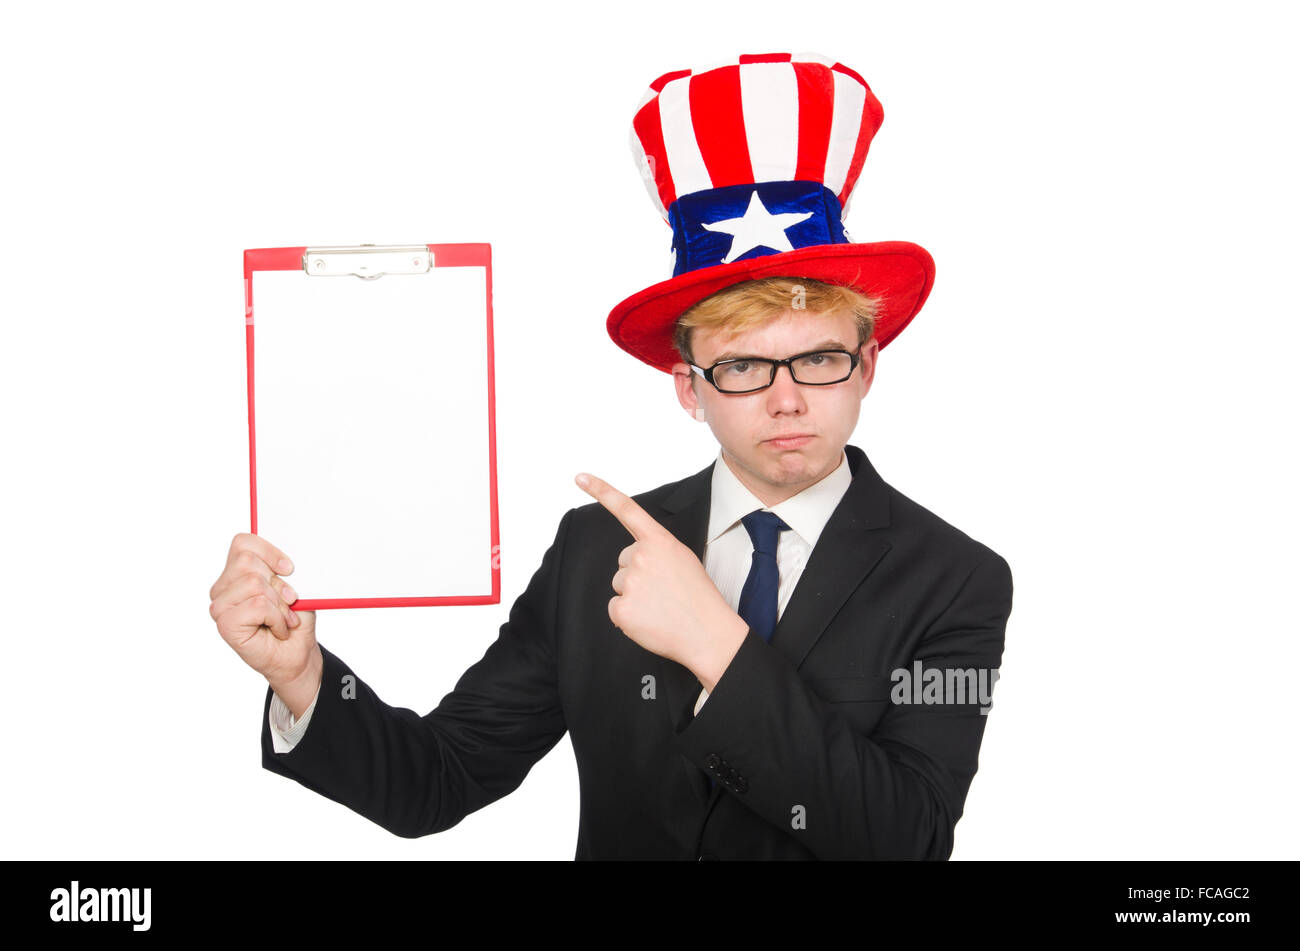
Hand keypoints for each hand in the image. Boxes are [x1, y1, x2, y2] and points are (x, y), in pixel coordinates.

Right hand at [209, 533, 320, 703]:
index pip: (242, 543)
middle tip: (288, 603)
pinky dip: (277, 618)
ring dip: (279, 604)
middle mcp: (222, 588)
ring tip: (283, 618)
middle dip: (277, 582)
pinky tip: (276, 629)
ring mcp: (220, 606)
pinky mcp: (225, 624)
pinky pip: (257, 605)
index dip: (269, 551)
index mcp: (235, 573)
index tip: (289, 568)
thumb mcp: (295, 587)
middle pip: (247, 561)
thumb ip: (284, 569)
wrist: (296, 654)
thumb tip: (286, 558)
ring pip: (254, 583)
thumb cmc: (293, 620)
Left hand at [575, 473, 748, 689]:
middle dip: (638, 575)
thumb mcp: (683, 560)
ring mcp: (630, 583)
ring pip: (619, 585)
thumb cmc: (699, 598)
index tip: (580, 477)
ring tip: (660, 607)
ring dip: (634, 597)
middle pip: (623, 562)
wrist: (708, 633)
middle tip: (663, 591)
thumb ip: (656, 551)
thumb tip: (635, 562)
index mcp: (659, 541)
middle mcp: (641, 557)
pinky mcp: (622, 609)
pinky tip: (650, 620)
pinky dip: (629, 617)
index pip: (626, 510)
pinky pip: (615, 609)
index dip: (601, 491)